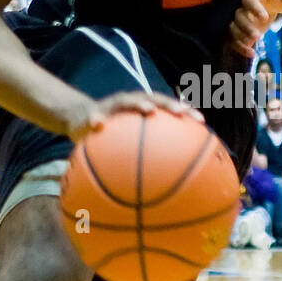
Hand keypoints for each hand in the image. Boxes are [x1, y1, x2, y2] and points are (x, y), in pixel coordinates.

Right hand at [65, 90, 204, 144]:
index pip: (169, 108)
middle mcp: (131, 103)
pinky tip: (98, 124)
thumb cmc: (112, 136)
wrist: (81, 119)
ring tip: (148, 110)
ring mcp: (112, 106)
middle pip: (153, 99)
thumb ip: (149, 154)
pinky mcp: (92, 113)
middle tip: (180, 112)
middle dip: (168, 104)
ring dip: (138, 103)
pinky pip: (94, 116)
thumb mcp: (129, 144)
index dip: (185, 112)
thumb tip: (171, 181)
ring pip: (126, 101)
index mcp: (144, 109)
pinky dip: (96, 118)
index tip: (201, 121)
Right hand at [229, 0, 281, 58]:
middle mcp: (243, 6)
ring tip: (252, 48)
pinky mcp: (241, 30)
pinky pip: (234, 38)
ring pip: (232, 28)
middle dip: (246, 26)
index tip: (264, 17)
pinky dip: (240, 46)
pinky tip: (251, 54)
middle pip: (238, 16)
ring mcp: (241, 19)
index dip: (254, 8)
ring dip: (240, 38)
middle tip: (257, 35)